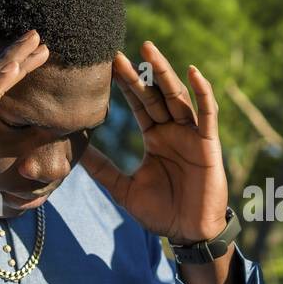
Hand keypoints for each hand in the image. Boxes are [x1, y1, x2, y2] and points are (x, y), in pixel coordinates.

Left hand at [81, 41, 228, 244]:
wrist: (188, 233)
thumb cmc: (161, 212)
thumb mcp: (124, 189)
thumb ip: (103, 169)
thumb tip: (74, 152)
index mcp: (155, 137)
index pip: (139, 103)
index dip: (125, 83)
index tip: (107, 63)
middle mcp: (173, 131)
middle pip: (154, 94)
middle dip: (138, 73)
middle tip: (117, 52)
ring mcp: (191, 135)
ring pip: (178, 97)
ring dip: (165, 73)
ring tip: (149, 50)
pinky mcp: (208, 144)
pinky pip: (206, 114)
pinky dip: (203, 93)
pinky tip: (193, 73)